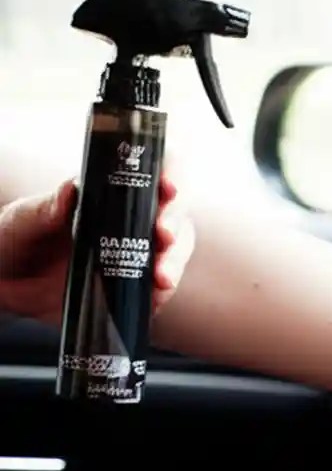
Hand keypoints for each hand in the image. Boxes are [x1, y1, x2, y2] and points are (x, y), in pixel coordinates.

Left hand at [0, 177, 192, 324]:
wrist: (3, 284)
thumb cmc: (13, 240)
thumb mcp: (21, 220)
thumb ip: (45, 207)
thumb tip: (71, 189)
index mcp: (108, 193)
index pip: (151, 174)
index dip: (169, 174)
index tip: (168, 188)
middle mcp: (130, 220)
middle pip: (172, 213)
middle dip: (174, 223)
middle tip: (164, 235)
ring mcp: (134, 253)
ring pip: (175, 250)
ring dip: (175, 261)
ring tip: (162, 277)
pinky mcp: (131, 286)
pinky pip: (159, 288)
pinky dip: (163, 293)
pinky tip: (156, 296)